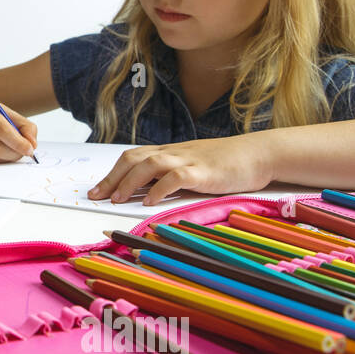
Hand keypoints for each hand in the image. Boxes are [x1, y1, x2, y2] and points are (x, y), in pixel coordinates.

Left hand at [86, 133, 274, 205]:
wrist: (258, 153)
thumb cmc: (225, 163)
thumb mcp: (192, 166)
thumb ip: (170, 175)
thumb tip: (145, 192)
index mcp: (169, 152)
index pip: (132, 158)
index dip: (112, 174)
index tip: (96, 191)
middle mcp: (174, 153)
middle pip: (133, 159)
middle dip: (112, 178)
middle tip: (97, 197)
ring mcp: (188, 160)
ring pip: (149, 164)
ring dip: (130, 182)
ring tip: (118, 199)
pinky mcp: (204, 171)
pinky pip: (176, 177)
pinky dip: (160, 188)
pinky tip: (150, 201)